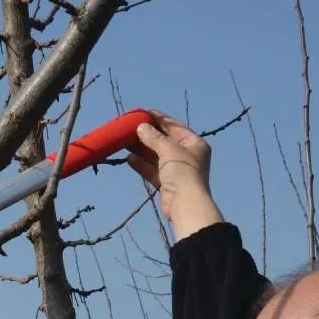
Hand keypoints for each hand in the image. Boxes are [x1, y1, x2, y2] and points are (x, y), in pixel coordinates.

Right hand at [127, 111, 223, 240]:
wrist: (185, 204)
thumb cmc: (183, 173)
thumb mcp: (169, 150)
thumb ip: (154, 138)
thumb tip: (140, 126)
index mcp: (193, 143)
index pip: (173, 126)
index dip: (157, 119)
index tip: (140, 114)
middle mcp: (186, 154)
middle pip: (163, 140)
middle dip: (146, 135)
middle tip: (129, 129)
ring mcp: (176, 169)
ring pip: (155, 156)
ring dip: (141, 149)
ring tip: (125, 143)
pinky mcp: (166, 182)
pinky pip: (152, 170)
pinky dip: (141, 164)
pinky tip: (129, 159)